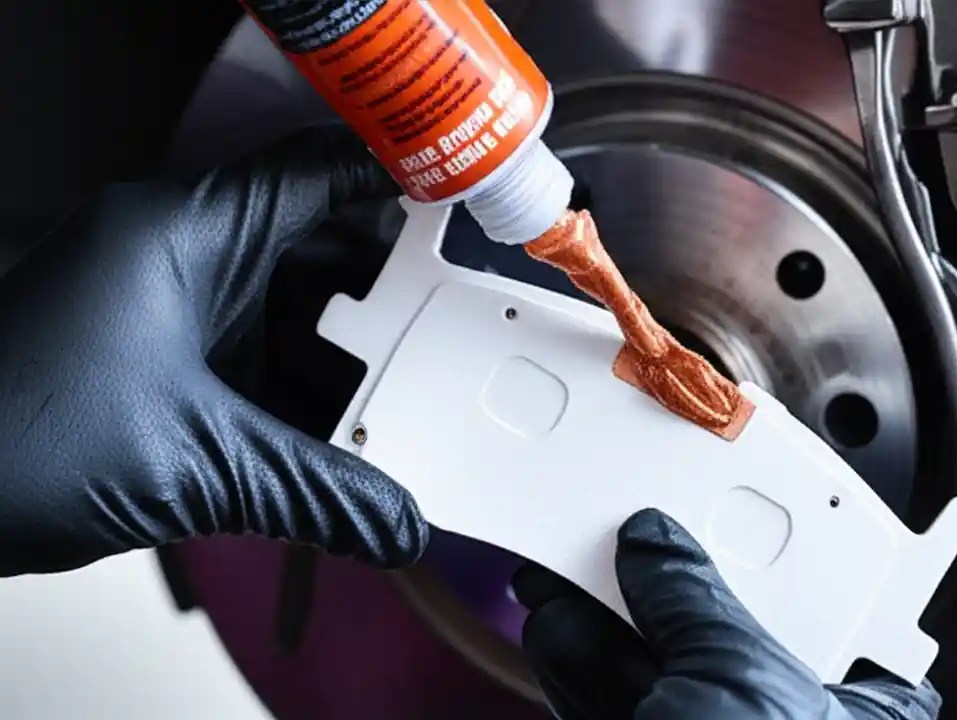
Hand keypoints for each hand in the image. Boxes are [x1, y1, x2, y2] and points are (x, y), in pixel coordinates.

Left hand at [0, 127, 427, 575]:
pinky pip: (253, 350)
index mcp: (183, 233)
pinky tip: (340, 430)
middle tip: (453, 320)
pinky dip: (300, 386)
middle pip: (316, 244)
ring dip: (344, 350)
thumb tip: (396, 524)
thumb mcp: (195, 466)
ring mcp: (163, 301)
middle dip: (387, 290)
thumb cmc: (4, 439)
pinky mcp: (156, 350)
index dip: (400, 179)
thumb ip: (317, 493)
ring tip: (406, 389)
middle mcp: (176, 252)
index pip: (317, 172)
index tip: (466, 199)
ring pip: (287, 304)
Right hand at [515, 509, 941, 719]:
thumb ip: (697, 601)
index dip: (804, 552)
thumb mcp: (741, 680)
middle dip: (672, 569)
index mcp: (849, 707)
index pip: (843, 610)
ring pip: (654, 656)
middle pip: (725, 619)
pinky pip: (606, 690)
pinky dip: (576, 651)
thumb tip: (661, 546)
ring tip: (575, 552)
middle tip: (634, 515)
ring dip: (609, 603)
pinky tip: (557, 614)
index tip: (768, 497)